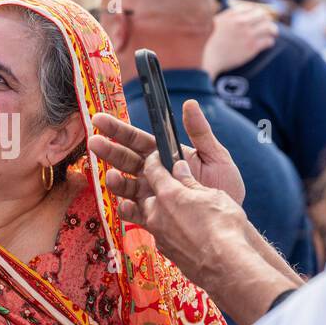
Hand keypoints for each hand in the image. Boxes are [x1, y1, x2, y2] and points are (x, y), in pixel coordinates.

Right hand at [90, 101, 244, 205]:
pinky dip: (127, 208)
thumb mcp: (216, 155)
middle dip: (108, 151)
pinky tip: (124, 203)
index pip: (137, 139)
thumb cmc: (225, 185)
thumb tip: (189, 104)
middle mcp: (153, 174)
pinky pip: (135, 213)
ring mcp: (151, 195)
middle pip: (125, 159)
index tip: (99, 120)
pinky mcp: (153, 216)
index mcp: (164, 155)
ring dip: (116, 180)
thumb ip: (200, 132)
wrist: (231, 220)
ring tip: (112, 176)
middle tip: (94, 142)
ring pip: (126, 185)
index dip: (118, 130)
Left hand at [95, 137, 300, 324]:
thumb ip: (192, 182)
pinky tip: (177, 228)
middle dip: (149, 187)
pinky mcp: (165, 251)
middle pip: (144, 194)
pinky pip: (158, 233)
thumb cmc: (225, 228)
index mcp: (168, 194)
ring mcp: (159, 235)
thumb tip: (179, 169)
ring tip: (164, 207)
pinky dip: (163, 227)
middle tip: (161, 183)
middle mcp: (157, 214)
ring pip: (148, 216)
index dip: (154, 160)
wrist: (225, 266)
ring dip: (152, 209)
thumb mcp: (213, 196)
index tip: (157, 156)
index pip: (152, 170)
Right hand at [203, 0, 277, 77]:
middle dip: (267, 19)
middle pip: (263, 15)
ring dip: (272, 29)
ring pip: (269, 27)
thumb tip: (245, 9)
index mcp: (233, 16)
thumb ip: (229, 14)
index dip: (258, 11)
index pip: (252, 8)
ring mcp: (248, 35)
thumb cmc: (212, 41)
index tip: (261, 15)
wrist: (210, 58)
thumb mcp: (217, 22)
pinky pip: (268, 41)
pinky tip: (267, 43)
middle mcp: (241, 23)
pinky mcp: (252, 47)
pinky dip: (270, 41)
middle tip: (269, 23)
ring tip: (273, 32)